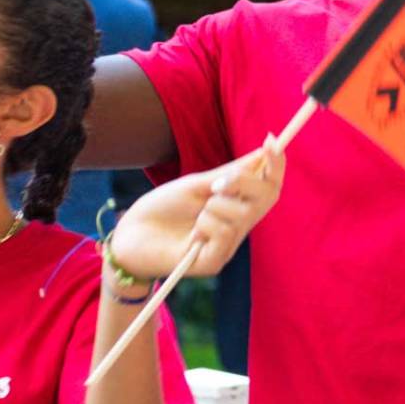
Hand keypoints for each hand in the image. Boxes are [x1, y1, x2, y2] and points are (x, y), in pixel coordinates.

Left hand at [106, 143, 284, 282]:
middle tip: (215, 184)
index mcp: (236, 206)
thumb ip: (230, 173)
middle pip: (266, 197)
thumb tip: (261, 153)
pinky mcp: (214, 261)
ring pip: (241, 214)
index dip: (276, 165)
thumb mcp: (196, 184)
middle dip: (242, 182)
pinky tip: (192, 235)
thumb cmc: (161, 209)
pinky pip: (224, 233)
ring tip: (195, 216)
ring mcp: (228, 245)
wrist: (128, 236)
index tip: (271, 142)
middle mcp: (238, 226)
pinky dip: (206, 225)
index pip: (269, 186)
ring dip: (213, 207)